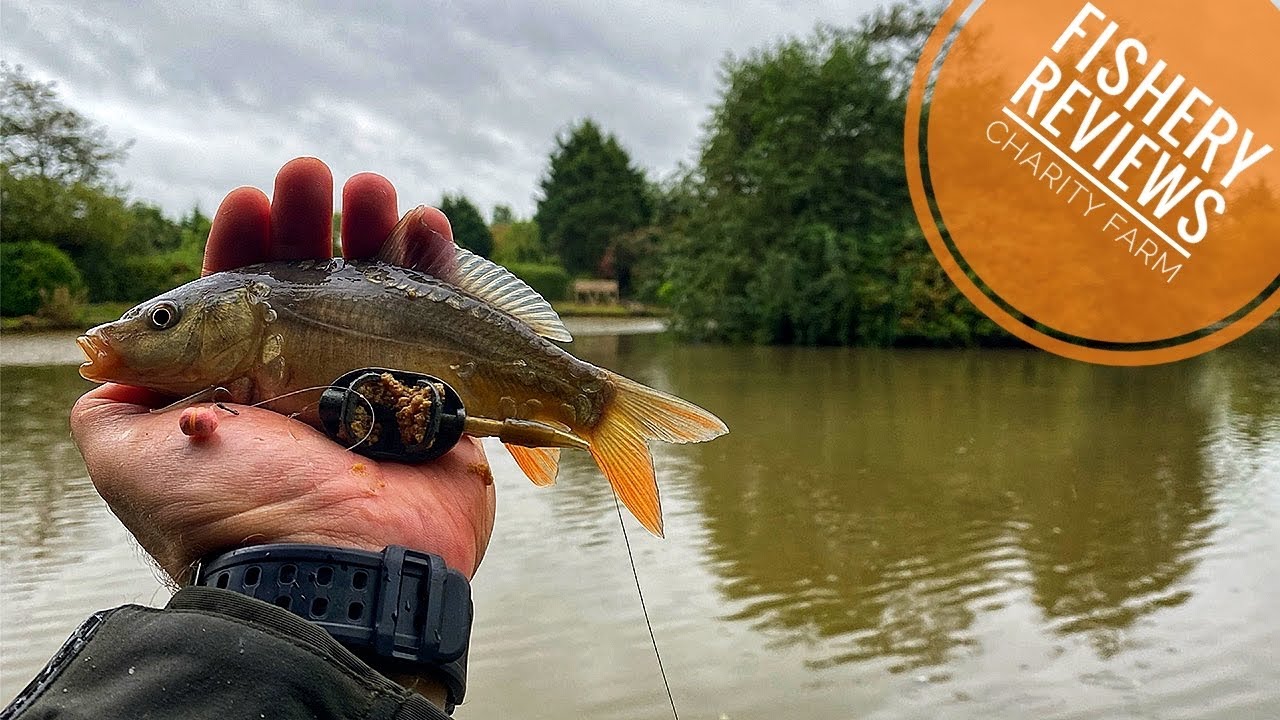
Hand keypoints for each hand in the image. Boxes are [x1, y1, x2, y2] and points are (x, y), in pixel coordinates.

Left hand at [71, 158, 496, 583]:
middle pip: (313, 277)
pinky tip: (427, 223)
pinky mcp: (442, 392)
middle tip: (309, 175)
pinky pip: (449, 318)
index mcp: (243, 381)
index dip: (245, 243)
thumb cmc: (234, 506)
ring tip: (373, 189)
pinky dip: (441, 265)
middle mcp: (308, 377)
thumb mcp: (130, 455)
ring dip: (375, 227)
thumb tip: (103, 360)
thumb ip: (113, 404)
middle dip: (309, 219)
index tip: (247, 202)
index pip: (242, 294)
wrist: (334, 564)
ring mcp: (377, 381)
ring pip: (380, 285)